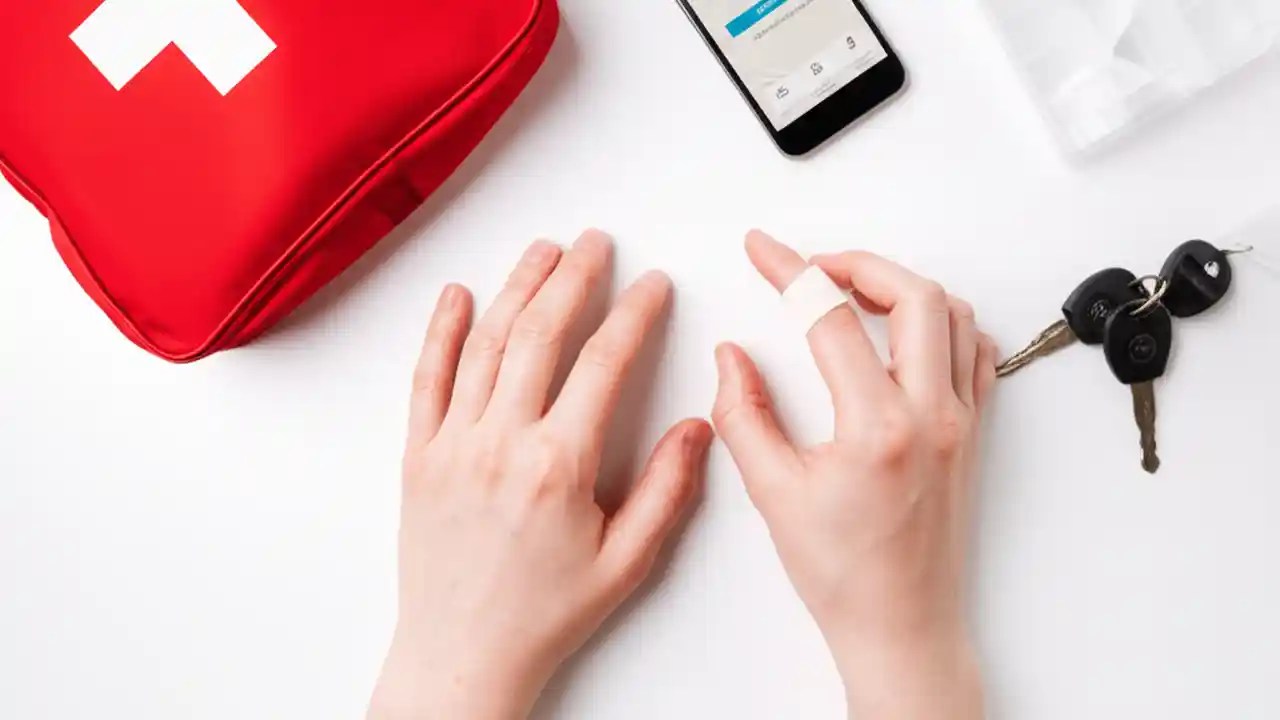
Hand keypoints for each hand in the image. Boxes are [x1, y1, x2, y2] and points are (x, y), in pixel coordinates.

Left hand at [369, 231, 711, 719]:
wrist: (463, 655)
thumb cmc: (542, 616)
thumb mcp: (626, 564)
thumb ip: (667, 490)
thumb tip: (699, 427)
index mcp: (558, 467)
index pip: (604, 363)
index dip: (634, 314)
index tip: (651, 286)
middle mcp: (501, 444)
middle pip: (541, 334)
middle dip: (574, 278)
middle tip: (595, 244)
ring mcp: (452, 445)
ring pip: (486, 344)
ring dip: (516, 287)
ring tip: (541, 251)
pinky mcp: (417, 456)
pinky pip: (426, 379)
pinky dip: (442, 331)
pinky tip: (457, 296)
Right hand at [712, 231, 996, 719]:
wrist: (902, 628)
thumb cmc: (845, 577)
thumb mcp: (774, 495)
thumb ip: (743, 416)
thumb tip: (732, 358)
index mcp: (877, 428)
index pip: (828, 317)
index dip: (788, 271)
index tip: (763, 251)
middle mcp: (931, 416)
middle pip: (912, 293)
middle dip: (856, 262)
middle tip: (812, 266)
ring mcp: (961, 422)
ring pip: (953, 315)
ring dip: (903, 286)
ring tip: (855, 291)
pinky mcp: (973, 434)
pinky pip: (976, 353)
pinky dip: (943, 323)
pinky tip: (908, 331)